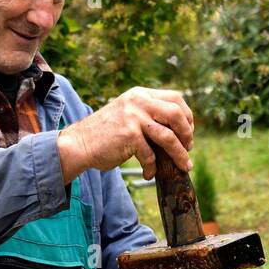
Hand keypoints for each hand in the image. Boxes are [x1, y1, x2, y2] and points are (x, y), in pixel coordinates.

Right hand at [57, 87, 193, 182]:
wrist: (80, 143)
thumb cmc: (107, 134)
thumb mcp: (128, 113)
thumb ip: (148, 114)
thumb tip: (179, 129)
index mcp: (141, 94)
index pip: (176, 98)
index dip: (187, 117)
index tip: (188, 133)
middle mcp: (139, 101)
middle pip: (177, 114)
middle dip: (187, 133)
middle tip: (188, 148)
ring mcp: (134, 118)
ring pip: (169, 137)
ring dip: (179, 155)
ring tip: (183, 166)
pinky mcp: (129, 135)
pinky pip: (150, 155)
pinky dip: (152, 168)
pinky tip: (149, 174)